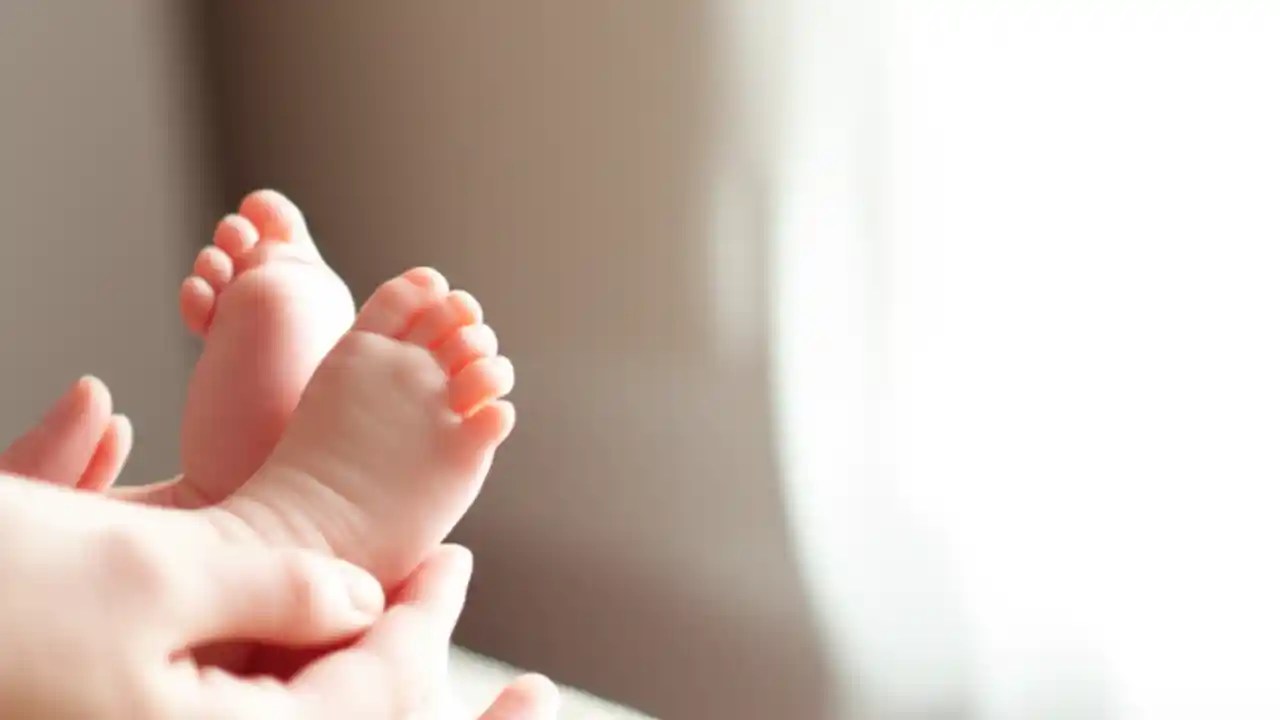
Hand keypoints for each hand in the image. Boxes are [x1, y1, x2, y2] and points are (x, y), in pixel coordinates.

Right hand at [0, 476, 557, 718]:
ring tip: (400, 619)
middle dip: (419, 682)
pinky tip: (303, 628)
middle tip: (464, 614)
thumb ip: (277, 589)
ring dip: (362, 685)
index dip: (426, 624)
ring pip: (293, 718)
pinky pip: (234, 705)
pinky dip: (279, 663)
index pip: (370, 697)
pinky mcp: (124, 711)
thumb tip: (366, 599)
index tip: (456, 562)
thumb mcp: (148, 577)